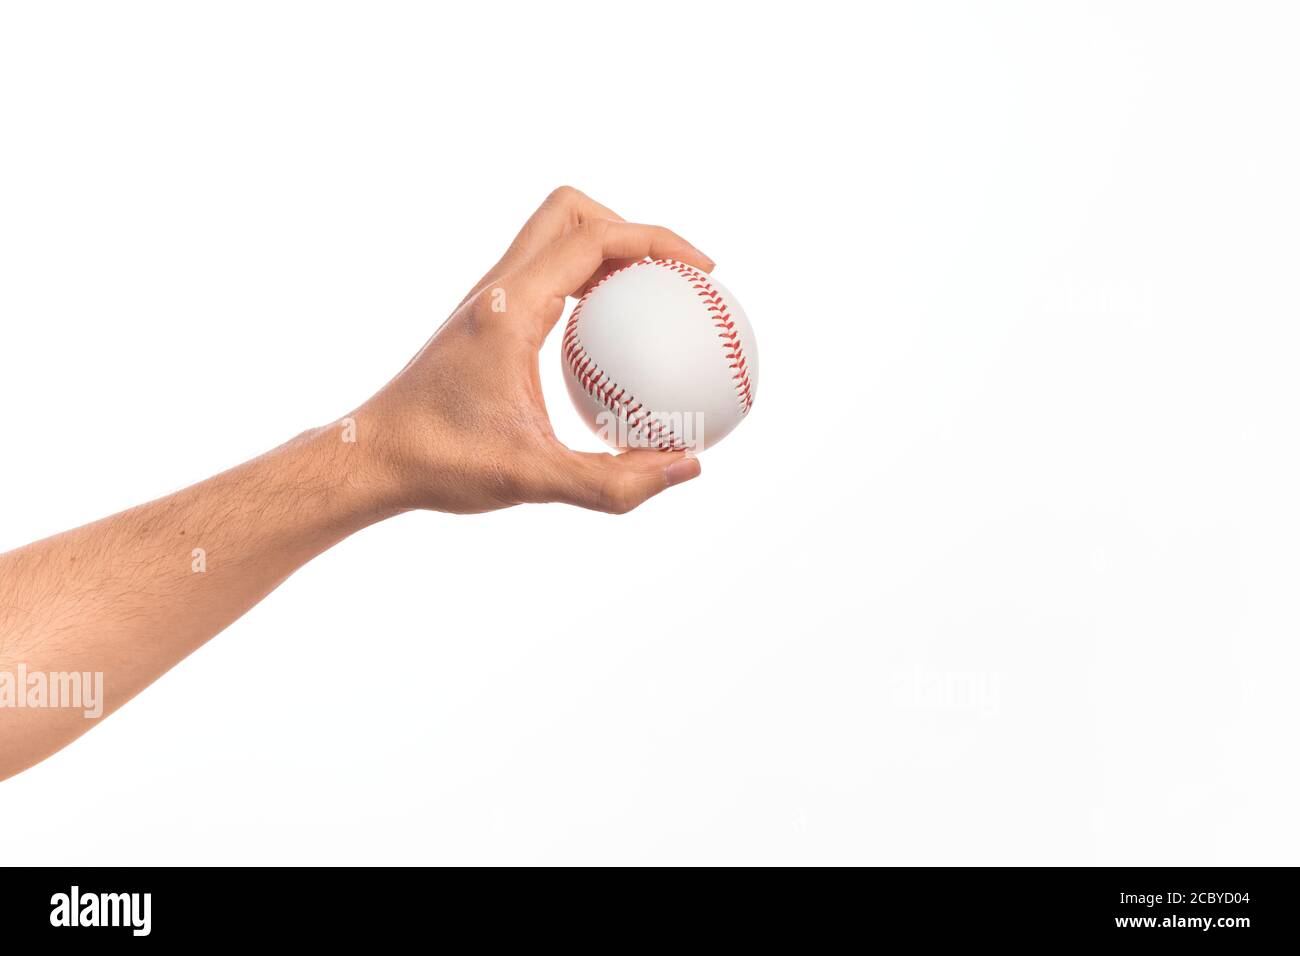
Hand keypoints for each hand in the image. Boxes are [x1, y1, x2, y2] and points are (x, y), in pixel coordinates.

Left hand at [351, 187, 713, 514]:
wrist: (370, 459)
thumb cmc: (440, 464)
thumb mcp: (532, 480)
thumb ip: (613, 482)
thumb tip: (688, 467)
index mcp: (510, 308)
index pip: (593, 238)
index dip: (657, 240)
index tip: (702, 273)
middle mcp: (496, 289)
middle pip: (570, 212)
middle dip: (630, 227)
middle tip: (673, 278)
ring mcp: (487, 300)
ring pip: (553, 239)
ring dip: (605, 252)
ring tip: (652, 301)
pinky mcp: (484, 320)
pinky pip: (545, 280)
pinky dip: (585, 289)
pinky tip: (610, 346)